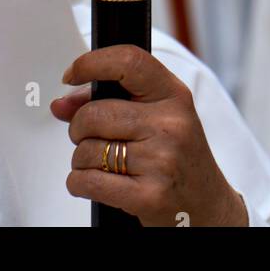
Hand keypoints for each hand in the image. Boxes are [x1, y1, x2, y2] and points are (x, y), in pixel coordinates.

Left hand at [50, 45, 247, 226]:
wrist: (208, 208)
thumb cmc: (178, 158)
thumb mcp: (157, 119)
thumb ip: (111, 102)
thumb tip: (62, 105)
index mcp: (173, 96)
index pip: (128, 62)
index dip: (92, 63)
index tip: (72, 74)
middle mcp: (171, 125)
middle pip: (95, 113)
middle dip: (78, 127)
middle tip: (86, 136)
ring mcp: (162, 161)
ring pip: (88, 149)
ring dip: (81, 159)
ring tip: (100, 164)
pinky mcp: (150, 196)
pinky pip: (90, 182)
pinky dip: (79, 183)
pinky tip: (92, 182)